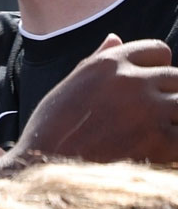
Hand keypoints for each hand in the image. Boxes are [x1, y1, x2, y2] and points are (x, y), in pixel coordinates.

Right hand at [14, 34, 177, 163]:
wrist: (43, 170)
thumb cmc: (53, 129)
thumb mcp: (70, 86)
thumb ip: (98, 61)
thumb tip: (115, 37)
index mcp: (108, 63)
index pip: (158, 50)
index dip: (158, 69)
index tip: (149, 88)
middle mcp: (131, 80)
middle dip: (170, 96)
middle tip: (151, 118)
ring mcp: (148, 109)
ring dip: (174, 119)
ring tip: (154, 135)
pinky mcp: (160, 141)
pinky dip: (174, 145)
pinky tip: (158, 153)